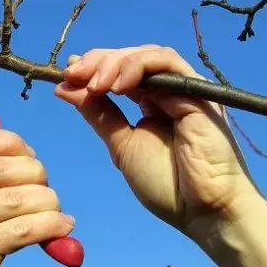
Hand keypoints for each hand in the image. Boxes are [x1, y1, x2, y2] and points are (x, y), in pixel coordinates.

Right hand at [0, 129, 74, 266]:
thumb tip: (27, 153)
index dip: (9, 142)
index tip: (29, 155)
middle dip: (34, 172)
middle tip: (45, 188)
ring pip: (15, 198)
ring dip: (47, 200)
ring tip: (55, 210)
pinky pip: (24, 229)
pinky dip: (51, 224)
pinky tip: (62, 227)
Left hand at [54, 45, 257, 239]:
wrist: (202, 211)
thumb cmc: (166, 183)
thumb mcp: (121, 145)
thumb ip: (98, 114)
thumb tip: (64, 88)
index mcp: (150, 102)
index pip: (119, 71)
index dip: (92, 68)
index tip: (66, 77)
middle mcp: (167, 91)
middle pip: (130, 58)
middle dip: (98, 62)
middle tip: (73, 75)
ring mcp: (183, 89)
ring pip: (147, 55)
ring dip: (115, 63)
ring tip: (95, 84)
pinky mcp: (197, 91)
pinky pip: (167, 63)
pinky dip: (139, 66)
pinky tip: (118, 85)